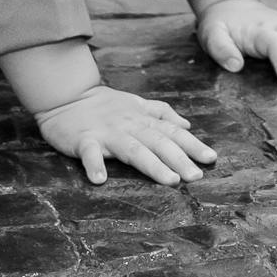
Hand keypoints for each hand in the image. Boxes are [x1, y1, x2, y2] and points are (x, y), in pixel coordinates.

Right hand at [0, 37, 218, 184]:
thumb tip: (188, 124)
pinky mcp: (83, 140)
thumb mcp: (136, 104)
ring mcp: (106, 133)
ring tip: (170, 181)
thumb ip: (162, 112)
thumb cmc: (103, 104)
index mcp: (142, 119)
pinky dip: (94, 165)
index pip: (172, 132)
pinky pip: (89, 153)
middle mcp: (129, 126)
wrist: (65, 96)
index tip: (212, 158)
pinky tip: (100, 180)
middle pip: (159, 142)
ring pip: (133, 149)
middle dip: (180, 159)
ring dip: (153, 165)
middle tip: (197, 176)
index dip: (193, 144)